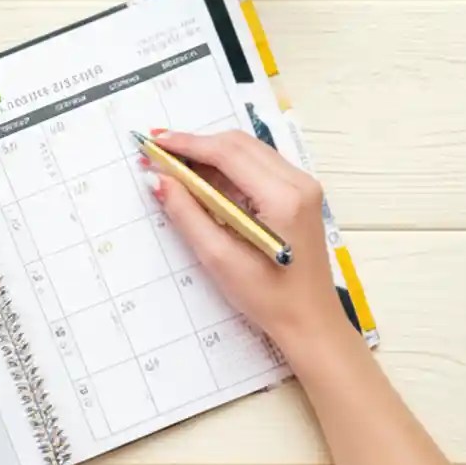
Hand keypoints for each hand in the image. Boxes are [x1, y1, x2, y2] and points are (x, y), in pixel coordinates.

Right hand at [143, 130, 355, 359]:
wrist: (310, 321)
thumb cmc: (268, 298)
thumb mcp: (219, 259)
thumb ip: (187, 214)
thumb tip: (159, 180)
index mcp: (283, 199)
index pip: (228, 154)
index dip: (187, 145)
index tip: (154, 143)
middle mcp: (299, 183)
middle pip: (238, 145)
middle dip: (195, 146)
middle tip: (158, 155)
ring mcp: (303, 186)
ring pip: (248, 150)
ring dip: (210, 154)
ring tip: (175, 166)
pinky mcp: (299, 194)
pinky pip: (257, 165)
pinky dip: (227, 166)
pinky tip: (203, 179)